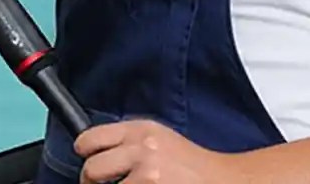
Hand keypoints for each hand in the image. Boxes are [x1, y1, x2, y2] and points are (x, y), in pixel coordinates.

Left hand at [75, 119, 243, 182]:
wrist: (225, 180)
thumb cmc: (191, 164)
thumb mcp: (157, 138)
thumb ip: (127, 140)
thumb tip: (92, 151)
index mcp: (139, 131)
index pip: (89, 140)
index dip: (84, 154)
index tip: (87, 161)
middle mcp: (141, 151)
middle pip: (91, 170)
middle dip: (90, 181)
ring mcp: (147, 177)